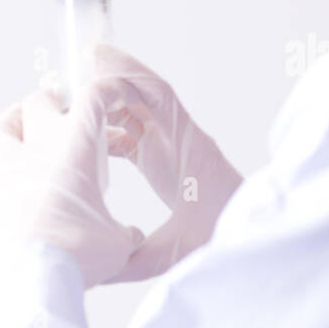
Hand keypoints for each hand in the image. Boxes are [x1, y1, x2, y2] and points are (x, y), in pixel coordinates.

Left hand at [0, 83, 145, 287]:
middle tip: (68, 108)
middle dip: (57, 100)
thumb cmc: (75, 254)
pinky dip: (0, 154)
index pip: (95, 96)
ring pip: (6, 123)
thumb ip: (126, 233)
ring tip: (29, 123)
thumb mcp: (118, 244)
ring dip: (19, 118)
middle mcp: (39, 146)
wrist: (30, 275)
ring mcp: (9, 165)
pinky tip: (8, 162)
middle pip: (41, 100)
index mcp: (76, 145)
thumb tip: (129, 238)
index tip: (116, 95)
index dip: (110, 89)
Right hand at [92, 45, 244, 281]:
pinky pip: (135, 134)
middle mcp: (180, 141)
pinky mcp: (166, 161)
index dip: (129, 75)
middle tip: (77, 67)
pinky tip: (86, 135)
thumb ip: (137, 257)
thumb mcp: (180, 251)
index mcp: (189, 149)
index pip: (160, 98)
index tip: (99, 62)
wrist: (254, 239)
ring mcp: (172, 149)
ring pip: (136, 112)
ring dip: (108, 101)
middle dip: (112, 78)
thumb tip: (95, 264)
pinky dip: (111, 128)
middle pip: (143, 95)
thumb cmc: (225, 238)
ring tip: (73, 96)